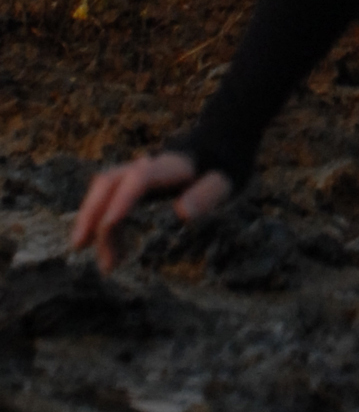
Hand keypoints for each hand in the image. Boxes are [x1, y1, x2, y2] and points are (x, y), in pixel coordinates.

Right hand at [71, 153, 232, 273]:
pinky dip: (102, 222)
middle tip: (81, 246)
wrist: (220, 150)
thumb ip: (207, 195)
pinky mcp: (133, 185)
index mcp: (171, 165)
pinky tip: (108, 248)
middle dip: (92, 213)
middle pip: (108, 183)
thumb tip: (181, 213)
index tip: (109, 226)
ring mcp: (136, 173)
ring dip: (94, 222)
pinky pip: (109, 200)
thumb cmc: (222, 169)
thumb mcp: (224, 182)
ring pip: (103, 191)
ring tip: (104, 262)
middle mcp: (146, 166)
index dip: (122, 200)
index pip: (139, 179)